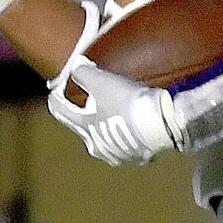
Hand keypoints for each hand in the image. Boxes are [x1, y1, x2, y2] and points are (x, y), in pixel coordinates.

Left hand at [47, 60, 177, 165]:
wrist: (165, 124)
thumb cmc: (130, 103)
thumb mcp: (102, 81)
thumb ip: (83, 72)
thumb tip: (75, 65)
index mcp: (84, 128)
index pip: (60, 110)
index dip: (56, 96)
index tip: (59, 88)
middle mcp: (97, 146)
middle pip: (84, 125)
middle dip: (86, 112)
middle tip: (97, 98)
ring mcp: (118, 154)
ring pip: (106, 137)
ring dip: (108, 125)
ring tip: (119, 111)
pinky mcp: (138, 158)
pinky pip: (127, 144)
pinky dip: (128, 134)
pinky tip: (136, 124)